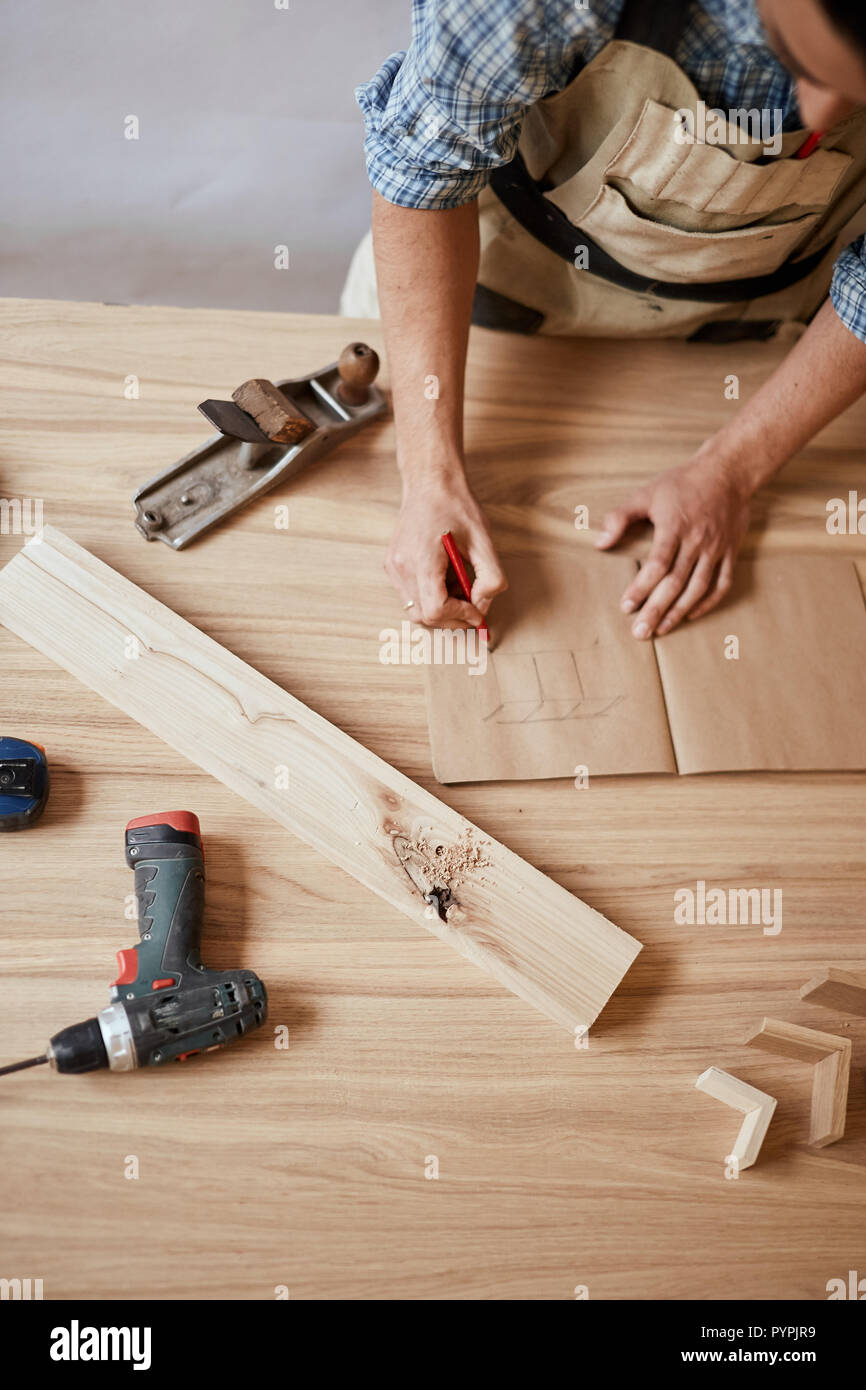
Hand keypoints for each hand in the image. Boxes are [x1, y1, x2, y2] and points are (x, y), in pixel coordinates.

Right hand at [385, 473, 506, 626]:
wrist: (430, 483)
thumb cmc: (456, 506)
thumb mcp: (484, 540)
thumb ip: (490, 577)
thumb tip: (483, 605)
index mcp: (423, 560)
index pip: (436, 609)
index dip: (459, 616)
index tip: (477, 612)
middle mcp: (402, 567)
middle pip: (423, 617)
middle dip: (451, 619)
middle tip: (473, 608)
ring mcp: (394, 568)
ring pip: (415, 610)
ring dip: (441, 609)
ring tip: (459, 588)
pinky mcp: (392, 566)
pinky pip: (410, 596)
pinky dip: (430, 598)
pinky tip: (446, 580)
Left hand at [595, 445, 751, 636]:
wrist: (728, 471)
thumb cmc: (683, 482)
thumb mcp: (647, 494)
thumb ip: (620, 517)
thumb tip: (599, 543)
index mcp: (675, 527)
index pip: (657, 565)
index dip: (641, 588)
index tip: (626, 607)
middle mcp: (697, 541)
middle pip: (675, 583)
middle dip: (656, 610)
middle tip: (640, 631)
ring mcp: (716, 549)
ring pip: (698, 588)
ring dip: (679, 612)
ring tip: (662, 629)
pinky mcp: (730, 552)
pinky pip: (721, 584)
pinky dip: (708, 602)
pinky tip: (691, 614)